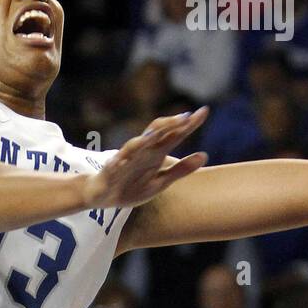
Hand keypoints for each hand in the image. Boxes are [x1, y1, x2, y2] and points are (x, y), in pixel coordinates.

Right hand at [83, 108, 209, 209]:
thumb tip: (205, 155)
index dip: (189, 125)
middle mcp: (143, 151)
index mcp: (156, 154)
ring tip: (156, 134)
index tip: (204, 111)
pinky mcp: (110, 170)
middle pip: (157, 133)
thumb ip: (181, 170)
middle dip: (170, 124)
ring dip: (145, 139)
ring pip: (136, 145)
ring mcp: (126, 159)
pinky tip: (121, 160)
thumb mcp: (160, 182)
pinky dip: (118, 161)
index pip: (175, 135)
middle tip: (186, 117)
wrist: (102, 196)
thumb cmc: (132, 187)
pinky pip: (114, 165)